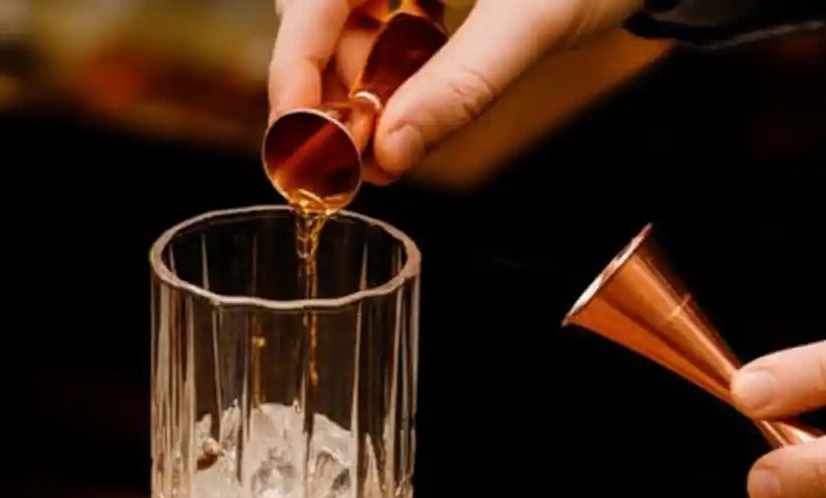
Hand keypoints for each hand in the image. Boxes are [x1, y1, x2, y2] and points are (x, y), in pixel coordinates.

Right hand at [268, 0, 642, 181]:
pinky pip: (383, 6)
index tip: (296, 137)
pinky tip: (415, 85)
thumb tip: (390, 155)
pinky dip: (390, 53)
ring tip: (389, 127)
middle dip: (331, 81)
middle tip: (357, 148)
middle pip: (318, 9)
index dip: (293, 67)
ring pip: (346, 13)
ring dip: (361, 74)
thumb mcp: (532, 22)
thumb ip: (460, 87)